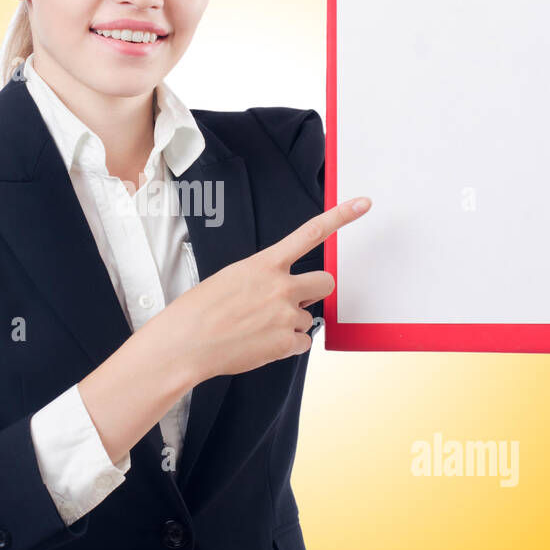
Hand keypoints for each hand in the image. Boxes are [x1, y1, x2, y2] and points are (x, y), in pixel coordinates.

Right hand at [153, 197, 371, 383]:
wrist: (185, 344)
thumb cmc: (199, 311)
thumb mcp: (231, 278)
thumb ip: (263, 278)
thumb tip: (283, 293)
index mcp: (265, 264)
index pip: (311, 233)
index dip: (341, 216)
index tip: (363, 204)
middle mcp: (282, 286)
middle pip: (326, 282)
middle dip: (315, 292)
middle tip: (292, 301)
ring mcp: (287, 315)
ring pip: (309, 317)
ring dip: (291, 323)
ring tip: (258, 328)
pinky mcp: (286, 343)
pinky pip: (303, 343)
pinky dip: (287, 345)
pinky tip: (261, 344)